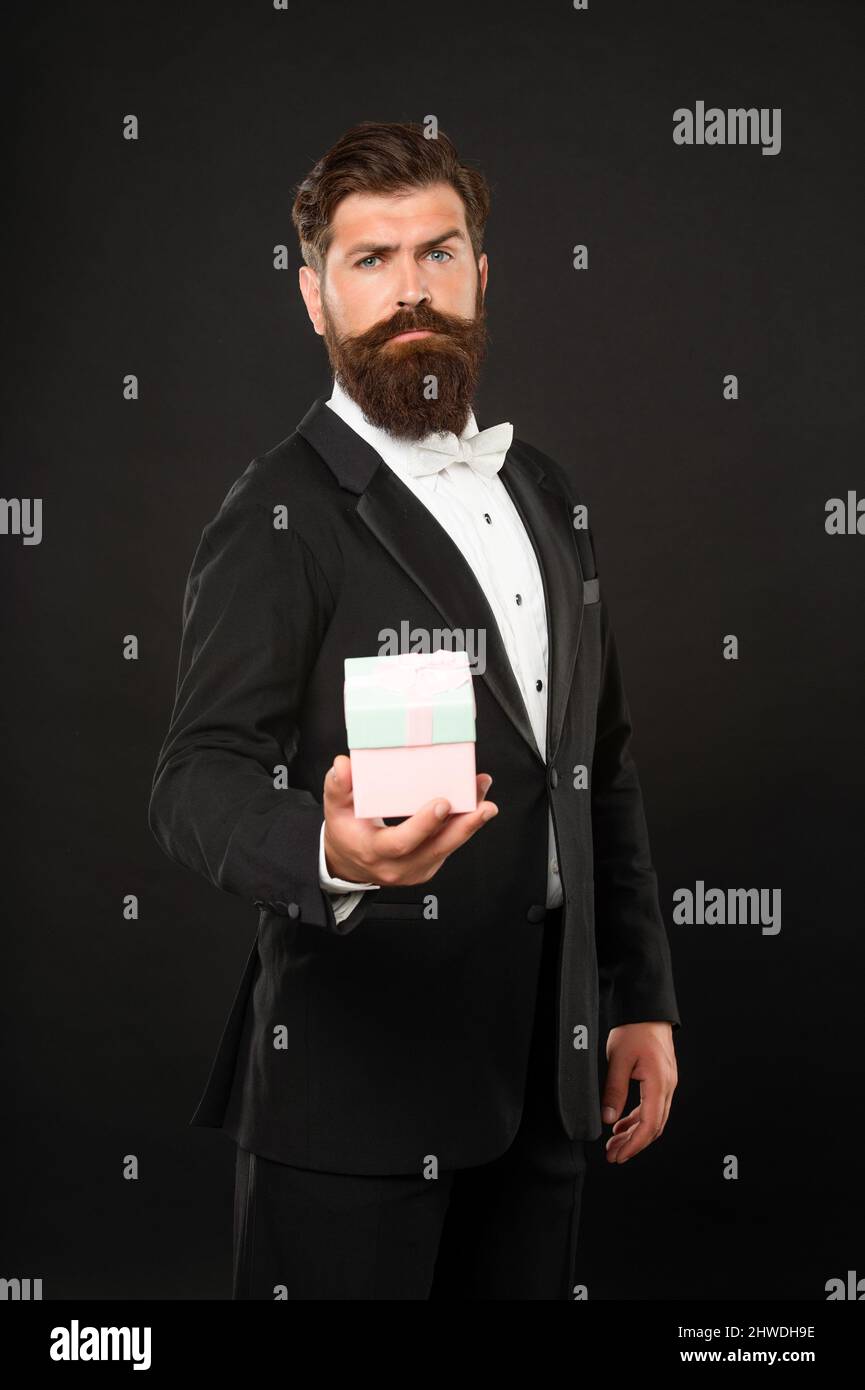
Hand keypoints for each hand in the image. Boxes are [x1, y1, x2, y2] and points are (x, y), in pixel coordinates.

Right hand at [322, 753, 497, 886]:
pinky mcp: (428, 866)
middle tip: (484, 804)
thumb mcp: (335, 806)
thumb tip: (344, 765)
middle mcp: (397, 866)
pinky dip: (464, 826)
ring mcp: (416, 869)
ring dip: (470, 823)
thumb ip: (338, 785)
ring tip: (486, 799)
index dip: (424, 824)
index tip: (443, 802)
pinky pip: (449, 846)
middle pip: (436, 848)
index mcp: (374, 851)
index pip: (402, 842)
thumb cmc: (346, 831)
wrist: (349, 861)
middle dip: (464, 825)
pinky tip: (476, 805)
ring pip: (448, 847)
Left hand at [601, 1021, 677, 1163]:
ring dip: (634, 1133)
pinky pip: (652, 1106)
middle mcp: (668, 1086)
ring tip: (614, 1143)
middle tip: (613, 1155)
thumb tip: (608, 1119)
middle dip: (633, 1144)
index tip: (618, 1156)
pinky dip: (637, 1118)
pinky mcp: (661, 1079)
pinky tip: (621, 1124)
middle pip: (654, 1126)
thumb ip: (614, 1091)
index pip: (649, 1125)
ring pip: (653, 1118)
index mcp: (659, 1083)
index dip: (634, 1144)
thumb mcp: (618, 1059)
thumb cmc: (634, 1029)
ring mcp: (667, 1083)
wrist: (647, 1009)